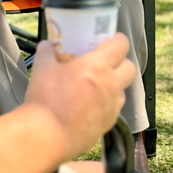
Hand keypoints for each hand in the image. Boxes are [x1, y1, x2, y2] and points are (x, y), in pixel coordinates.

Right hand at [25, 34, 135, 158]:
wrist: (48, 135)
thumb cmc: (46, 98)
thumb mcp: (42, 69)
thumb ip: (47, 53)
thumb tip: (47, 45)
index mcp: (98, 66)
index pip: (120, 46)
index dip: (118, 39)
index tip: (112, 38)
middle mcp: (111, 85)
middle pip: (130, 68)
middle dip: (121, 62)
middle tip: (106, 62)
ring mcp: (112, 107)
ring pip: (123, 90)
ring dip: (115, 85)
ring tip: (97, 85)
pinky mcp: (108, 124)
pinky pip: (113, 108)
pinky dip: (106, 103)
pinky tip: (90, 105)